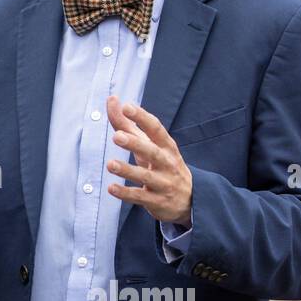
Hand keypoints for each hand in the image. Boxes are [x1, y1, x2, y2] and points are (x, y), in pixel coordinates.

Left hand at [104, 96, 191, 224]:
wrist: (190, 199)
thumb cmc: (163, 164)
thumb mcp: (149, 144)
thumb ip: (128, 124)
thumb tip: (111, 99)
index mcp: (166, 146)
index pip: (156, 129)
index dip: (142, 117)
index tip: (126, 107)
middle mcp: (167, 163)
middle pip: (152, 152)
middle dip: (135, 144)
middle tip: (116, 136)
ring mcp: (163, 183)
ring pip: (145, 176)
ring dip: (127, 170)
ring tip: (110, 164)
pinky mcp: (157, 201)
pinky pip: (140, 197)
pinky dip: (126, 193)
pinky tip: (111, 188)